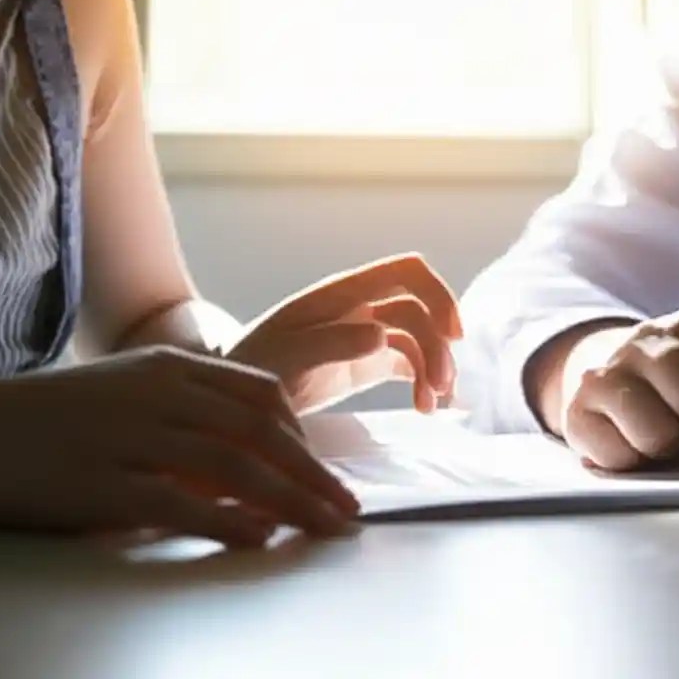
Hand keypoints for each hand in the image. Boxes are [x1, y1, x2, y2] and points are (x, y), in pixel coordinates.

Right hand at [0, 347, 357, 546]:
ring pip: (237, 467)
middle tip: (348, 509)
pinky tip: (260, 541)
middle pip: (261, 433)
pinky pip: (183, 505)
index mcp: (167, 368)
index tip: (322, 468)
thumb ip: (184, 408)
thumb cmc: (47, 417)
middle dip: (314, 474)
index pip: (261, 395)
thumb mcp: (123, 391)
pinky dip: (229, 524)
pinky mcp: (103, 486)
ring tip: (326, 528)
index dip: (302, 435)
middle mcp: (158, 395)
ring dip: (293, 502)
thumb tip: (243, 449)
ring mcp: (131, 438)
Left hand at [227, 253, 462, 414]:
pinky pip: (408, 364)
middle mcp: (358, 309)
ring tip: (433, 404)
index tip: (453, 334)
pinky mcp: (364, 365)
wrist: (225, 399)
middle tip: (442, 386)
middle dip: (438, 345)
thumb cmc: (248, 371)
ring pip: (419, 338)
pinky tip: (424, 406)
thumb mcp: (282, 356)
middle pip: (420, 310)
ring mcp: (363, 337)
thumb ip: (330, 344)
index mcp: (340, 295)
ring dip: (435, 367)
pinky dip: (423, 382)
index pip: (405, 272)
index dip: (437, 293)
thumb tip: (380, 333)